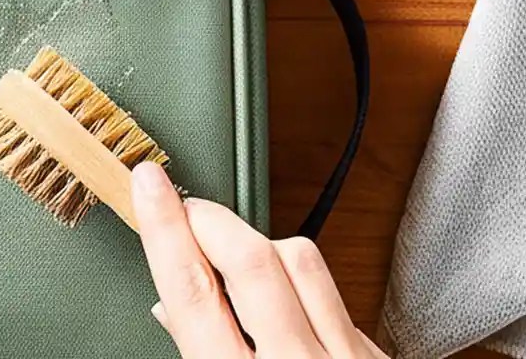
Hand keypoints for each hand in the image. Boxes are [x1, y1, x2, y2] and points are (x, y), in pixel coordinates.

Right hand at [132, 163, 386, 358]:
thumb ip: (198, 349)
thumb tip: (170, 307)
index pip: (193, 290)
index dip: (165, 228)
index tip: (149, 183)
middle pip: (249, 258)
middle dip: (212, 219)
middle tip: (189, 210)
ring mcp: (343, 358)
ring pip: (301, 259)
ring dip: (263, 245)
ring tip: (241, 264)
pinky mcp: (375, 355)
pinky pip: (337, 294)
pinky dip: (303, 284)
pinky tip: (289, 304)